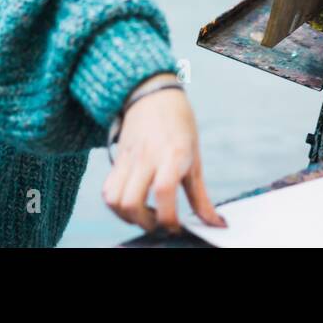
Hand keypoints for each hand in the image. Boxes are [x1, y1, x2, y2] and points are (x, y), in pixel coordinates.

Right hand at [102, 72, 226, 234]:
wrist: (154, 96)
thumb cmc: (179, 127)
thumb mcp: (195, 159)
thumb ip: (201, 197)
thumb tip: (215, 224)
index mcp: (173, 155)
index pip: (164, 191)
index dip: (168, 218)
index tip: (176, 226)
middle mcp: (148, 157)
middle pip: (132, 202)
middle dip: (145, 223)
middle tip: (159, 222)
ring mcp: (129, 159)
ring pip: (115, 199)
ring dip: (127, 217)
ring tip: (144, 215)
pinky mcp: (116, 160)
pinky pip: (107, 190)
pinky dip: (116, 205)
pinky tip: (132, 204)